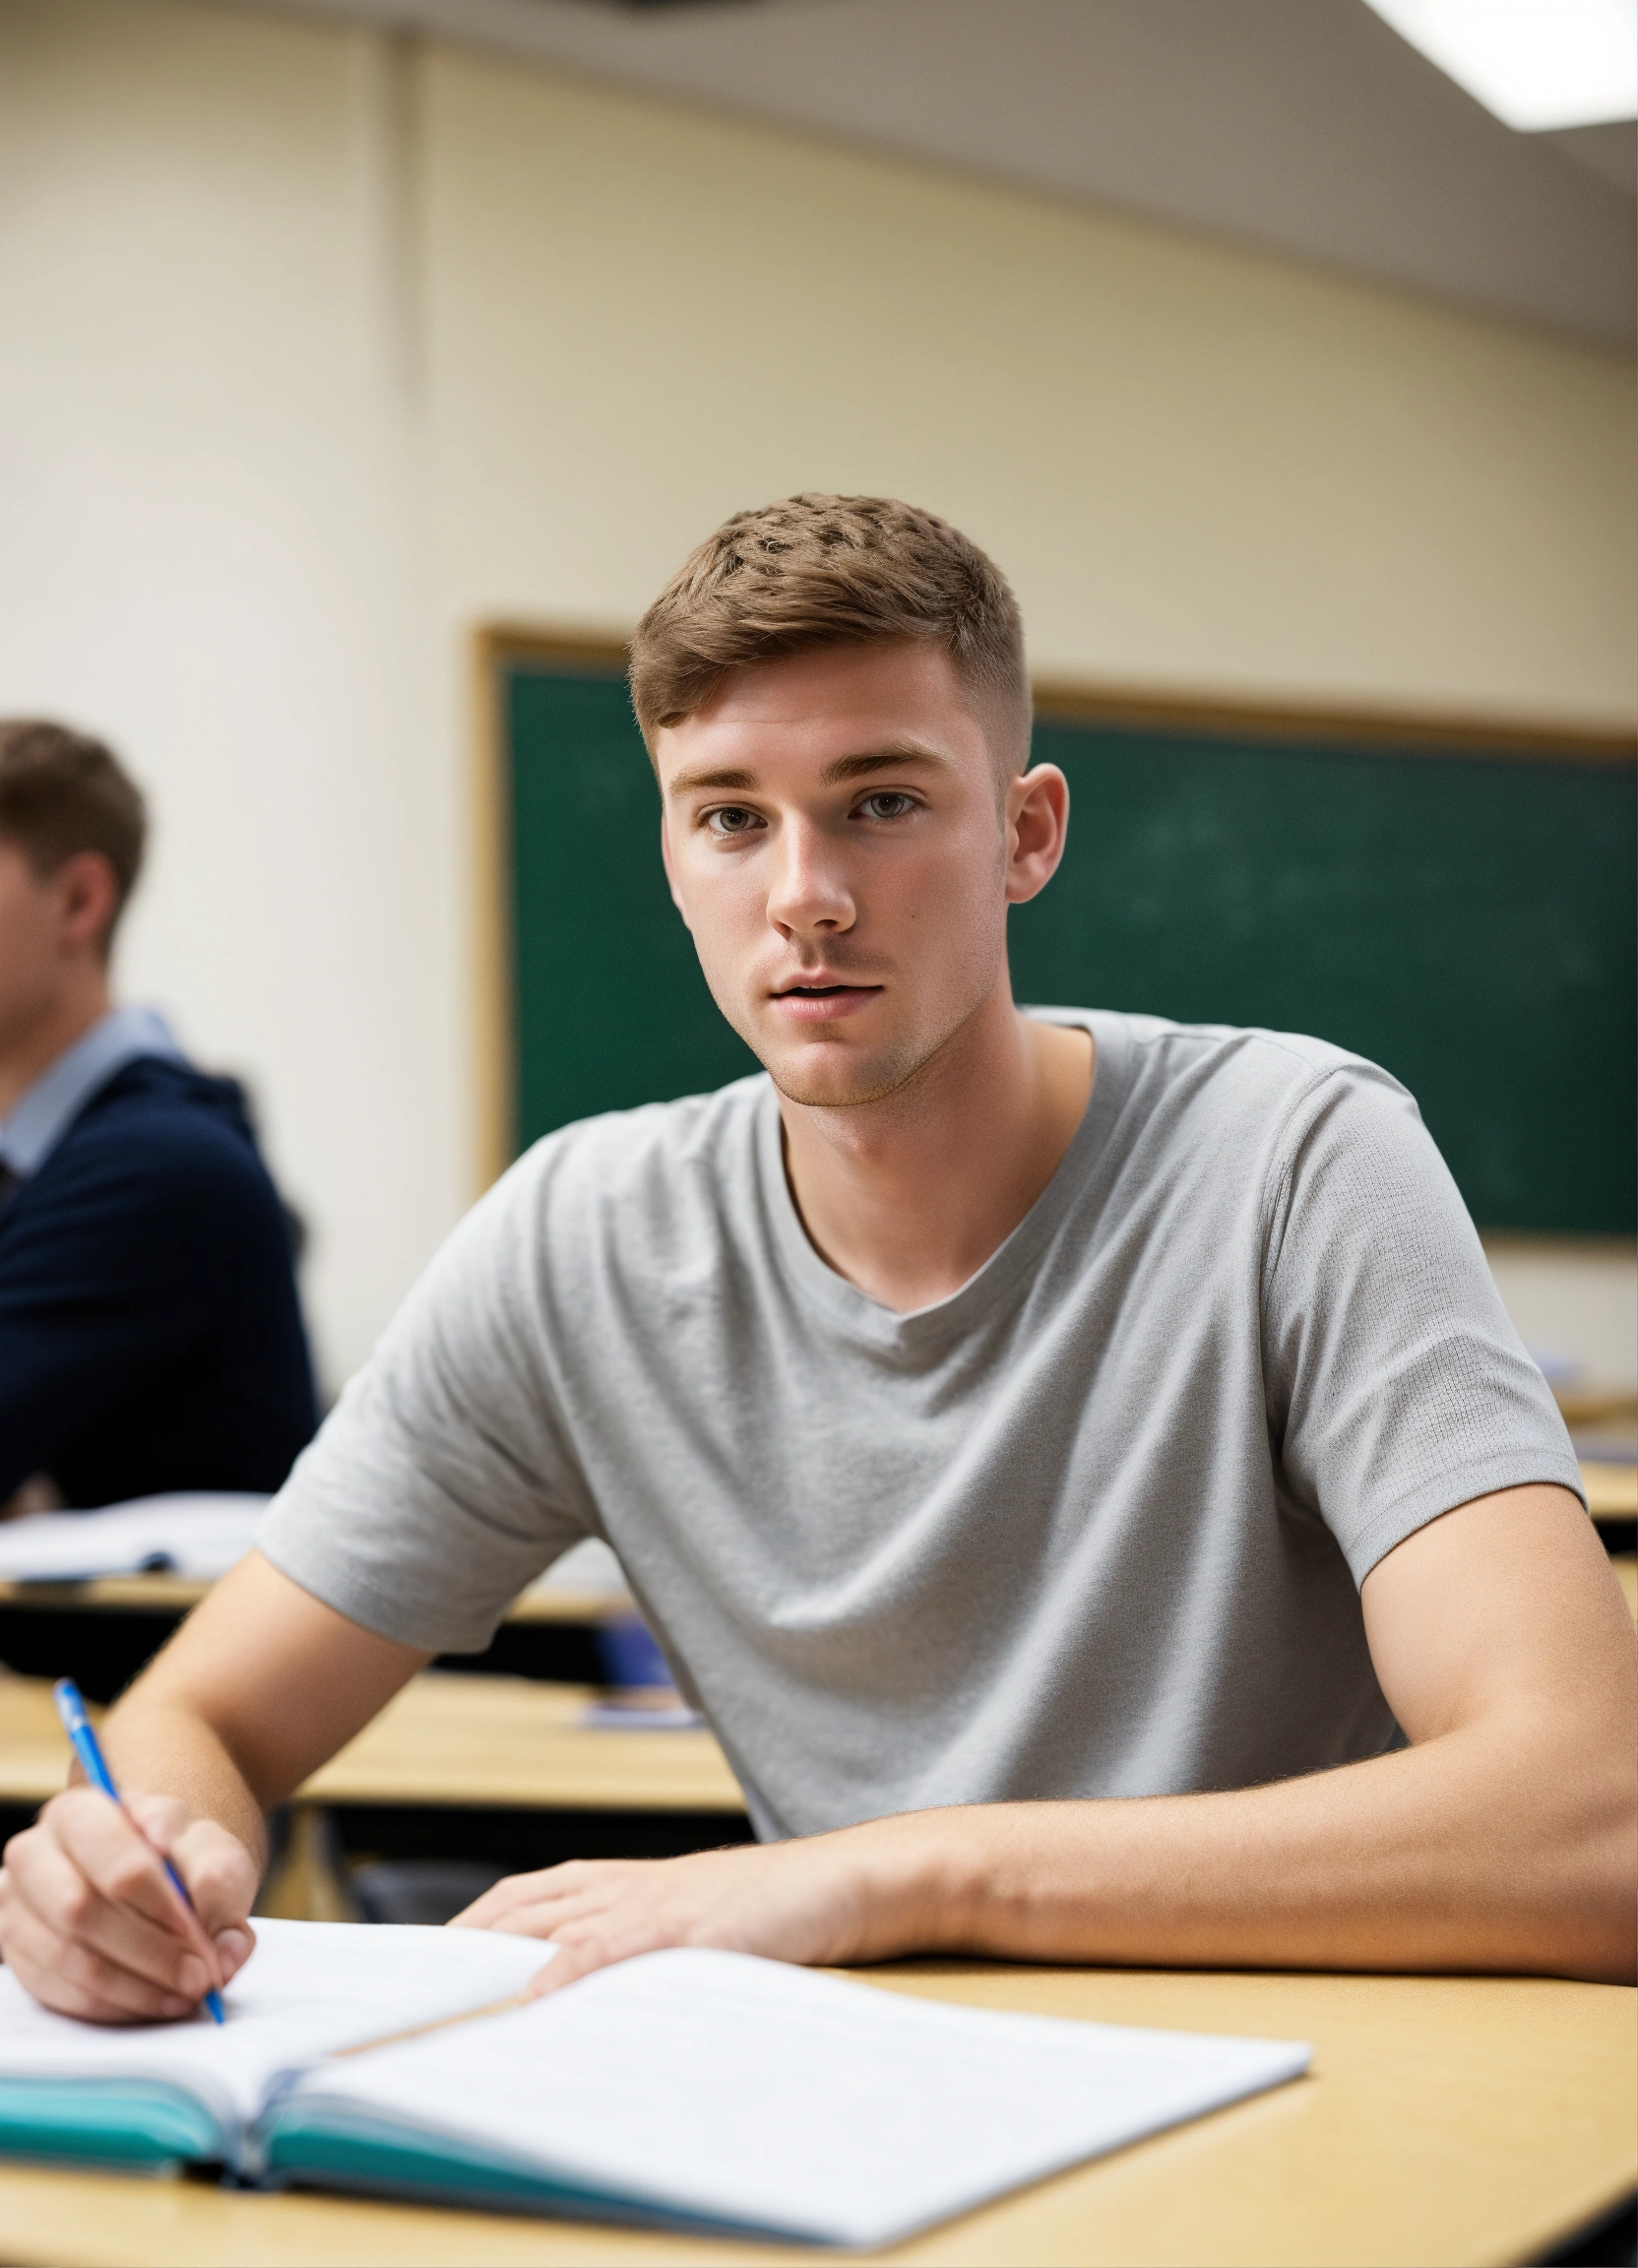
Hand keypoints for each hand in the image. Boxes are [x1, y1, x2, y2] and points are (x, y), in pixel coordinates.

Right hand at [0, 1787, 257, 2022]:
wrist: (150, 1872)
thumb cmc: (179, 1859)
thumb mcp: (214, 1854)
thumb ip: (222, 1887)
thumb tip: (223, 1948)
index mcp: (83, 1810)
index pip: (119, 1863)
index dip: (164, 1909)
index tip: (203, 1940)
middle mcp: (37, 1853)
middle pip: (80, 1910)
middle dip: (147, 1951)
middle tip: (196, 1977)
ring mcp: (20, 1905)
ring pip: (65, 1956)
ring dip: (131, 1985)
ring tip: (182, 1993)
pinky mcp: (17, 1951)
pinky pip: (55, 1990)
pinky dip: (109, 2004)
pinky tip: (150, 2001)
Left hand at [449, 1831, 912, 1994]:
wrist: (847, 1882)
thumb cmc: (779, 1910)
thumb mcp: (695, 1927)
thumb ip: (639, 1949)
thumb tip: (582, 1997)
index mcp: (624, 1883)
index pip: (523, 1896)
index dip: (469, 1924)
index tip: (424, 1959)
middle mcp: (627, 1886)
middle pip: (517, 1907)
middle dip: (459, 1945)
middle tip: (410, 1989)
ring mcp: (654, 1902)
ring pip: (551, 1926)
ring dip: (494, 1962)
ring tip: (446, 2000)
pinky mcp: (686, 1925)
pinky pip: (611, 1948)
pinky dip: (566, 1971)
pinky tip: (534, 1998)